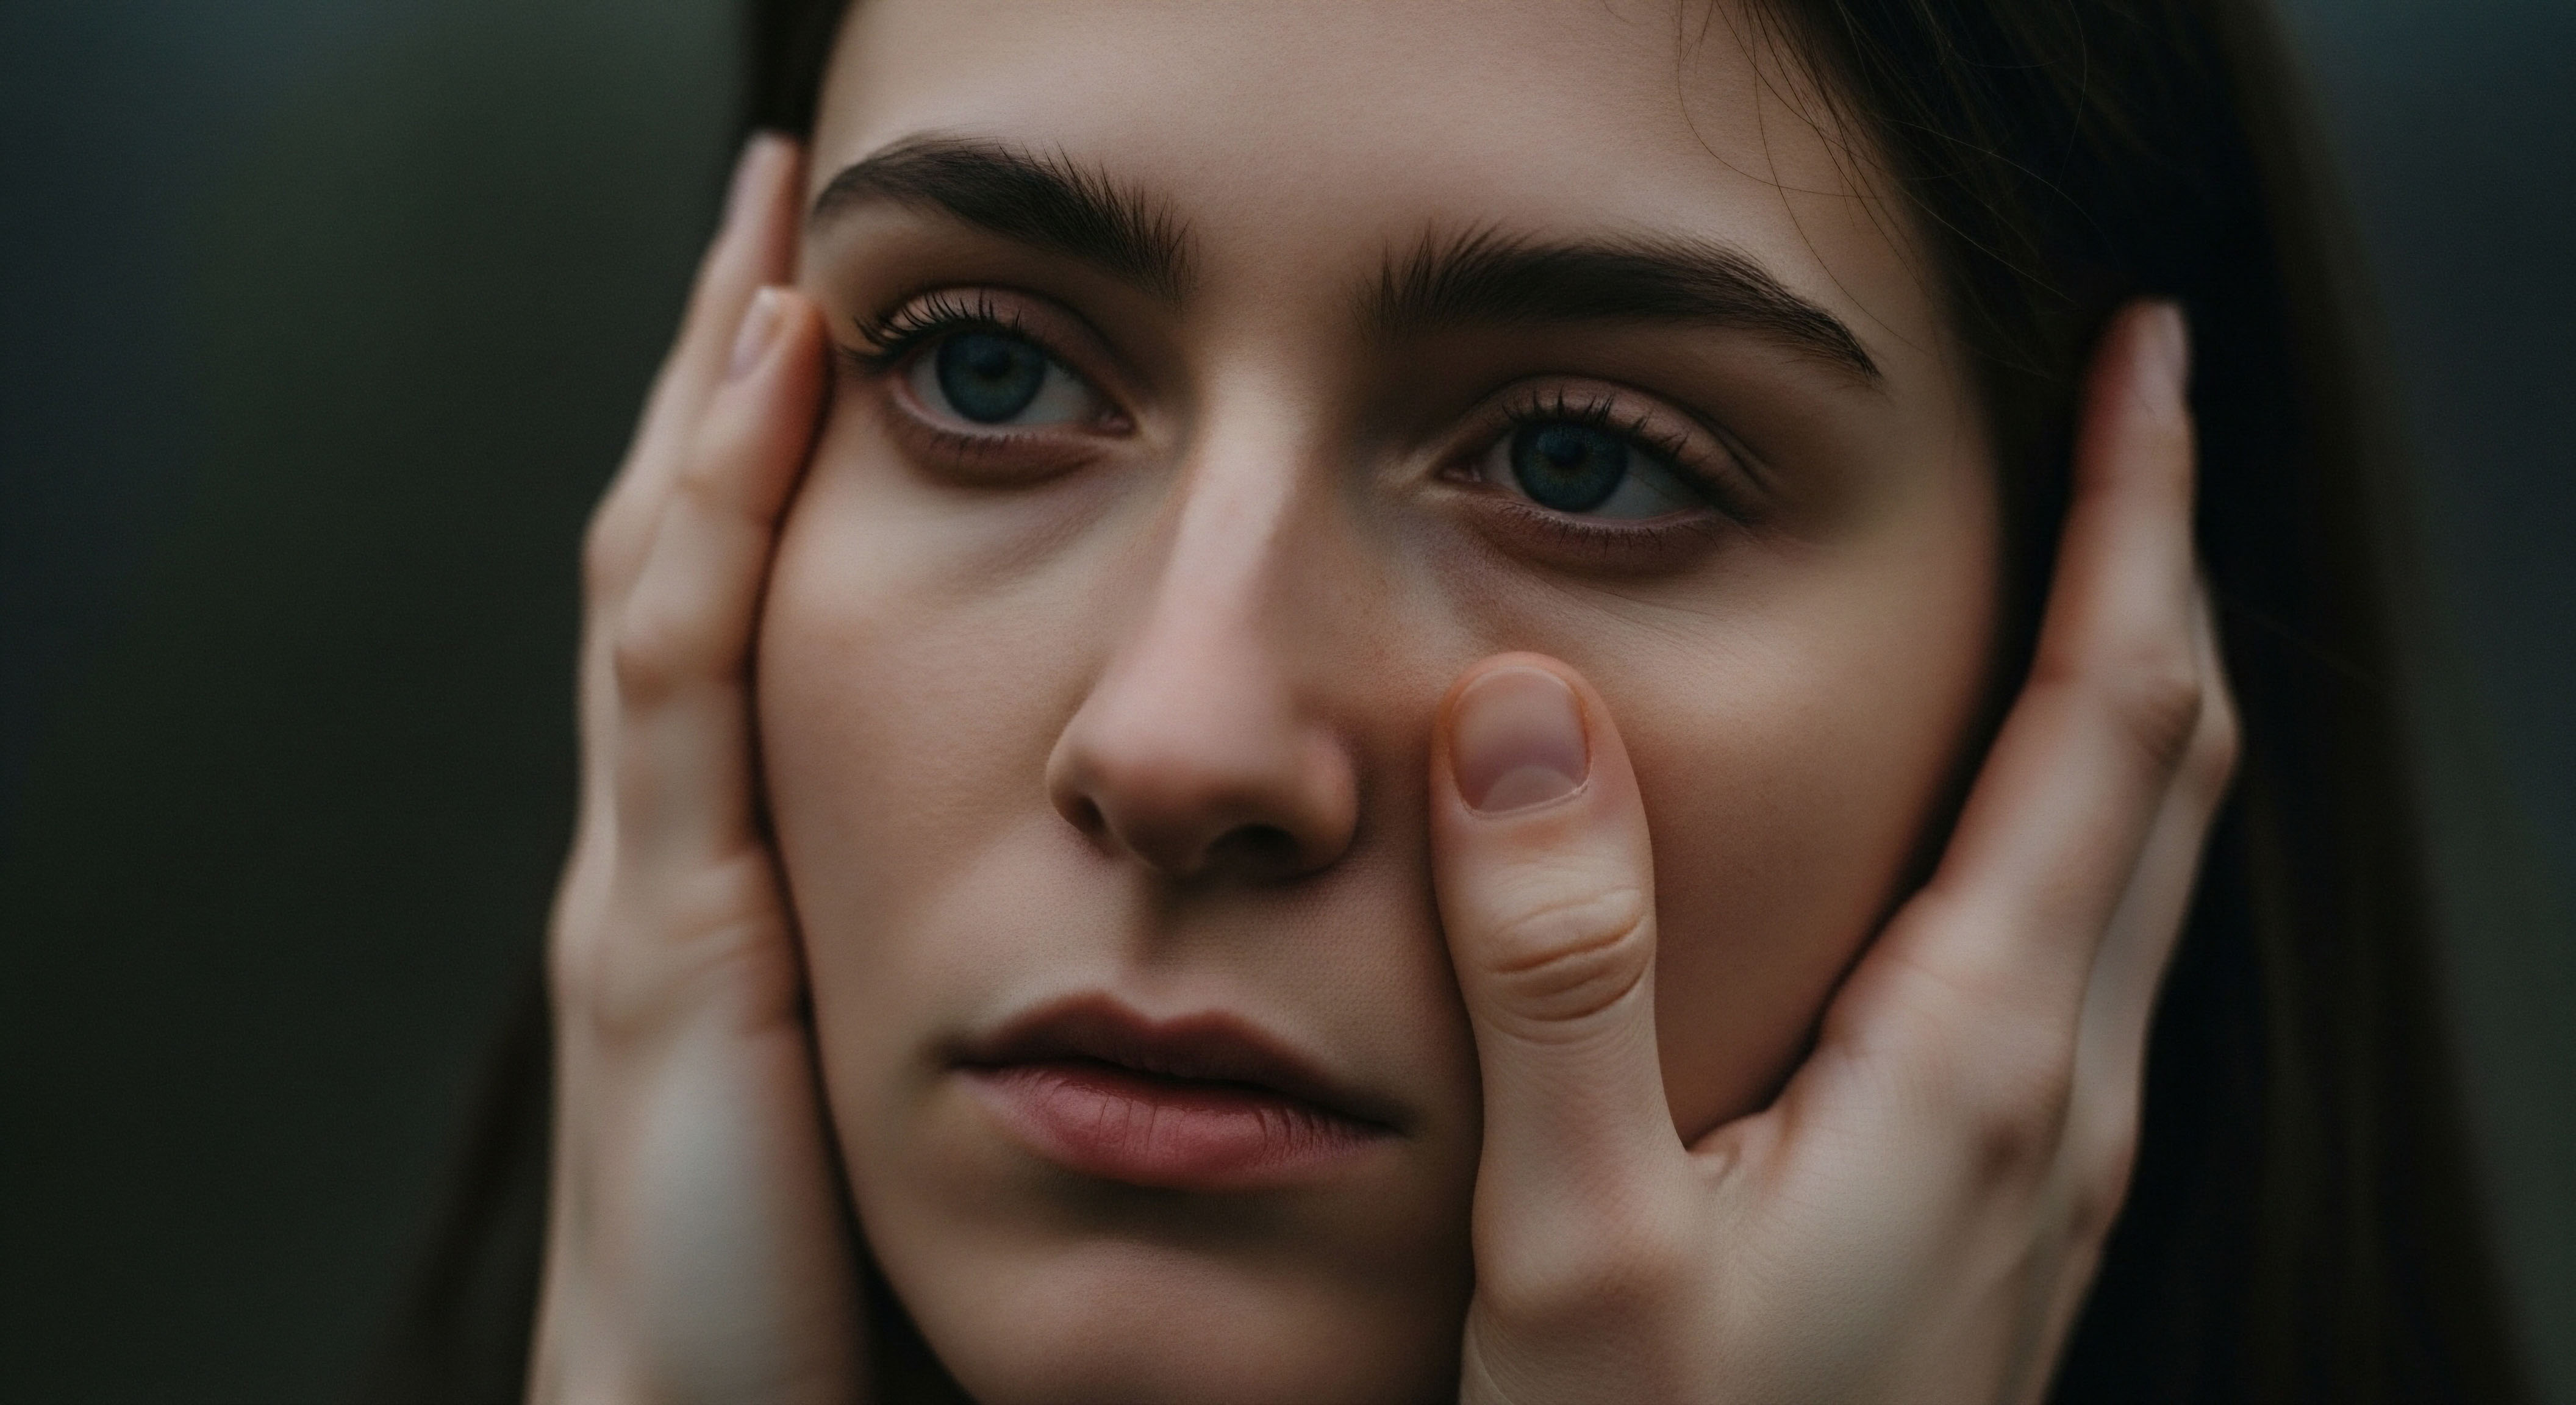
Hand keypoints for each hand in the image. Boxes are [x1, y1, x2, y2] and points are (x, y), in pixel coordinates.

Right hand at [528, 135, 863, 1404]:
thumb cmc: (825, 1295)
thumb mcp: (913, 1090)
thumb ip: (967, 978)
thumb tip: (1125, 903)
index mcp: (745, 881)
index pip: (751, 620)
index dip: (777, 470)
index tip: (846, 323)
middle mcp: (676, 848)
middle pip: (687, 559)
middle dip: (725, 385)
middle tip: (780, 214)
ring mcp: (650, 875)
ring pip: (665, 578)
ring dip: (714, 399)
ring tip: (767, 238)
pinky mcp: (661, 931)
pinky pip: (681, 675)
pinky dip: (715, 517)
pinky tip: (765, 386)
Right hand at [1431, 302, 2236, 1403]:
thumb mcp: (1578, 1251)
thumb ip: (1556, 980)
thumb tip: (1525, 715)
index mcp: (1978, 1059)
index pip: (2115, 724)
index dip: (2139, 523)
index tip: (2149, 361)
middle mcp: (2055, 1092)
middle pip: (2167, 770)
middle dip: (2162, 568)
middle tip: (2133, 415)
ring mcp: (2050, 1159)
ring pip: (2141, 864)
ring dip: (2131, 692)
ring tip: (2077, 574)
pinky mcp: (2005, 1209)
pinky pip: (2087, 955)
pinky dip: (2079, 820)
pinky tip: (1994, 825)